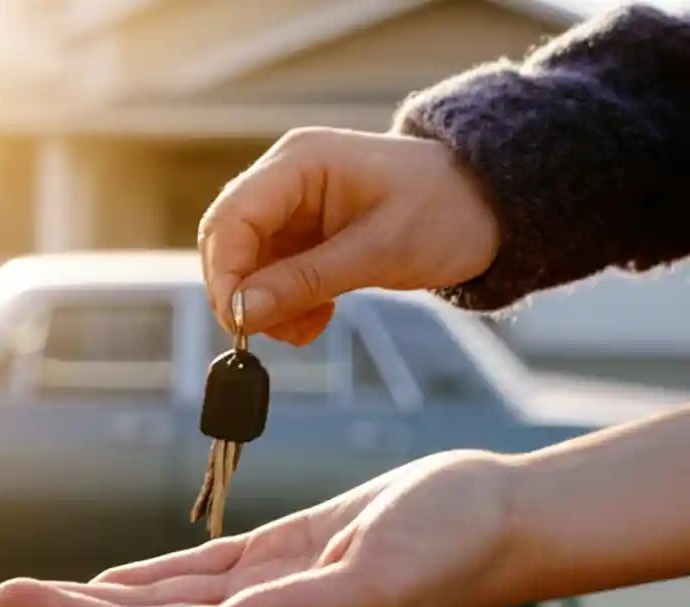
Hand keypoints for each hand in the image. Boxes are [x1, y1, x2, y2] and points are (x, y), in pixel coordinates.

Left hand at [0, 451, 526, 606]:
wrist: (493, 517)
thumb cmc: (449, 547)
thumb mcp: (376, 578)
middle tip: (5, 598)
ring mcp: (268, 591)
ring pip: (165, 597)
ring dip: (100, 597)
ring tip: (41, 594)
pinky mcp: (280, 556)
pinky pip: (199, 572)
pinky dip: (151, 578)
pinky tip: (117, 583)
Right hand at [199, 128, 498, 344]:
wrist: (492, 208)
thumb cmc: (446, 212)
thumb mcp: (378, 251)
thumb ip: (304, 281)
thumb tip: (240, 313)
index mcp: (300, 162)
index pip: (232, 217)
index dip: (225, 272)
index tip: (238, 322)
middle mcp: (285, 178)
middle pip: (229, 240)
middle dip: (243, 292)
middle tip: (271, 333)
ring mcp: (292, 207)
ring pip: (247, 264)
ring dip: (267, 305)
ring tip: (309, 327)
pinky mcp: (302, 234)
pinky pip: (271, 275)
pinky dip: (284, 304)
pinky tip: (318, 317)